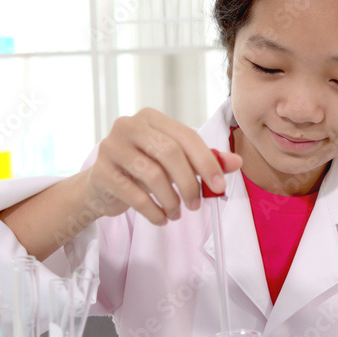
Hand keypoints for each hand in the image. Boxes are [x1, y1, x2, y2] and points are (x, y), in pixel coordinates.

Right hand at [82, 108, 241, 224]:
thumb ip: (204, 160)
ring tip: (177, 213)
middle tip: (196, 205)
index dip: (207, 162)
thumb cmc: (141, 171)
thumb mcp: (174, 163)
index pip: (186, 136)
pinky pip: (134, 195)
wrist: (100, 187)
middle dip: (189, 183)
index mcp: (150, 117)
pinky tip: (161, 219)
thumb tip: (237, 162)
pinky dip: (153, 211)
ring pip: (152, 174)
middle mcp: (128, 126)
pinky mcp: (101, 172)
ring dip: (171, 200)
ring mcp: (111, 147)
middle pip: (170, 152)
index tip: (220, 186)